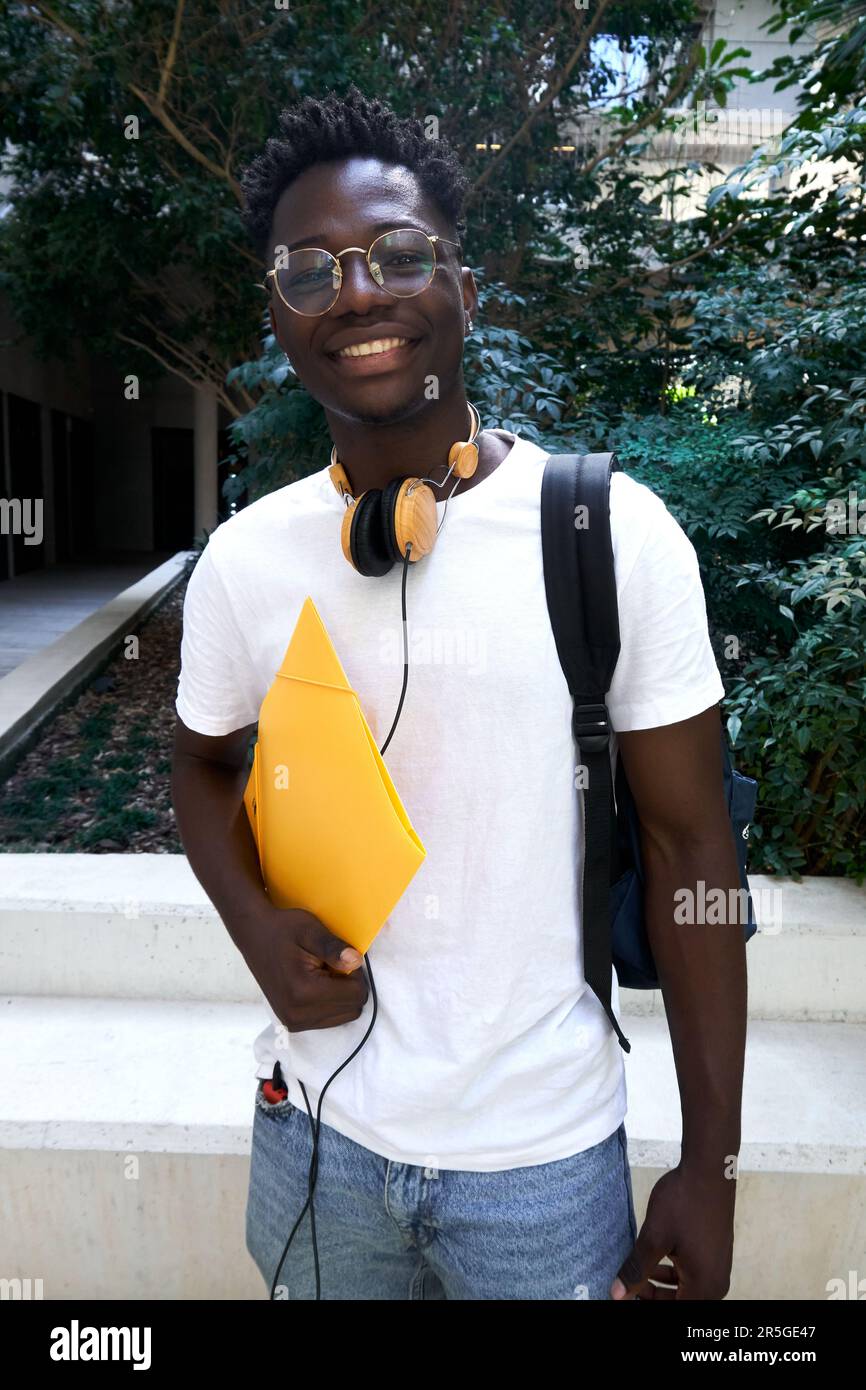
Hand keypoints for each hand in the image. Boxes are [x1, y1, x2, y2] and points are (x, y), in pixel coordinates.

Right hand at [240, 905, 368, 1031]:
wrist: (253, 935)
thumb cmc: (283, 929)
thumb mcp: (310, 930)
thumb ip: (334, 948)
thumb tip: (357, 961)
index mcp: (303, 992)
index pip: (356, 994)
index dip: (355, 972)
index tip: (338, 958)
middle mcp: (297, 1015)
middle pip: (352, 1008)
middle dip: (349, 986)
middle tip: (329, 965)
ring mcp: (293, 1023)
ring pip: (344, 1016)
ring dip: (340, 995)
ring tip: (321, 975)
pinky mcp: (292, 1024)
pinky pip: (329, 1020)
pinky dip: (330, 1002)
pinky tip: (315, 985)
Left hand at [611, 1162, 735, 1300]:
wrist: (709, 1170)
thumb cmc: (683, 1203)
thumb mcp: (654, 1237)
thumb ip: (636, 1269)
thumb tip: (617, 1294)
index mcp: (704, 1286)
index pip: (672, 1311)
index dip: (647, 1303)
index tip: (627, 1296)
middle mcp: (716, 1283)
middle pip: (680, 1303)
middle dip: (653, 1298)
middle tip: (628, 1284)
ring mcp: (718, 1268)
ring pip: (686, 1290)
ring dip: (661, 1286)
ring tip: (637, 1271)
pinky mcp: (716, 1253)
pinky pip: (693, 1275)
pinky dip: (672, 1273)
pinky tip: (654, 1258)